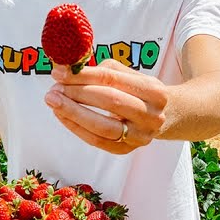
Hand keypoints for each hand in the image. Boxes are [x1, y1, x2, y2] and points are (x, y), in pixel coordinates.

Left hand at [46, 60, 167, 154]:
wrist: (166, 116)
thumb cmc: (140, 92)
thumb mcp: (132, 75)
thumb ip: (106, 70)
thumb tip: (71, 69)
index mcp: (154, 90)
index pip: (113, 79)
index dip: (84, 75)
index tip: (60, 71)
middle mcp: (152, 115)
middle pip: (110, 101)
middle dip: (77, 93)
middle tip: (54, 88)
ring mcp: (141, 136)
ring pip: (102, 126)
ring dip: (73, 113)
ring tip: (54, 102)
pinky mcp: (127, 150)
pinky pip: (97, 141)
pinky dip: (76, 128)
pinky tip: (63, 116)